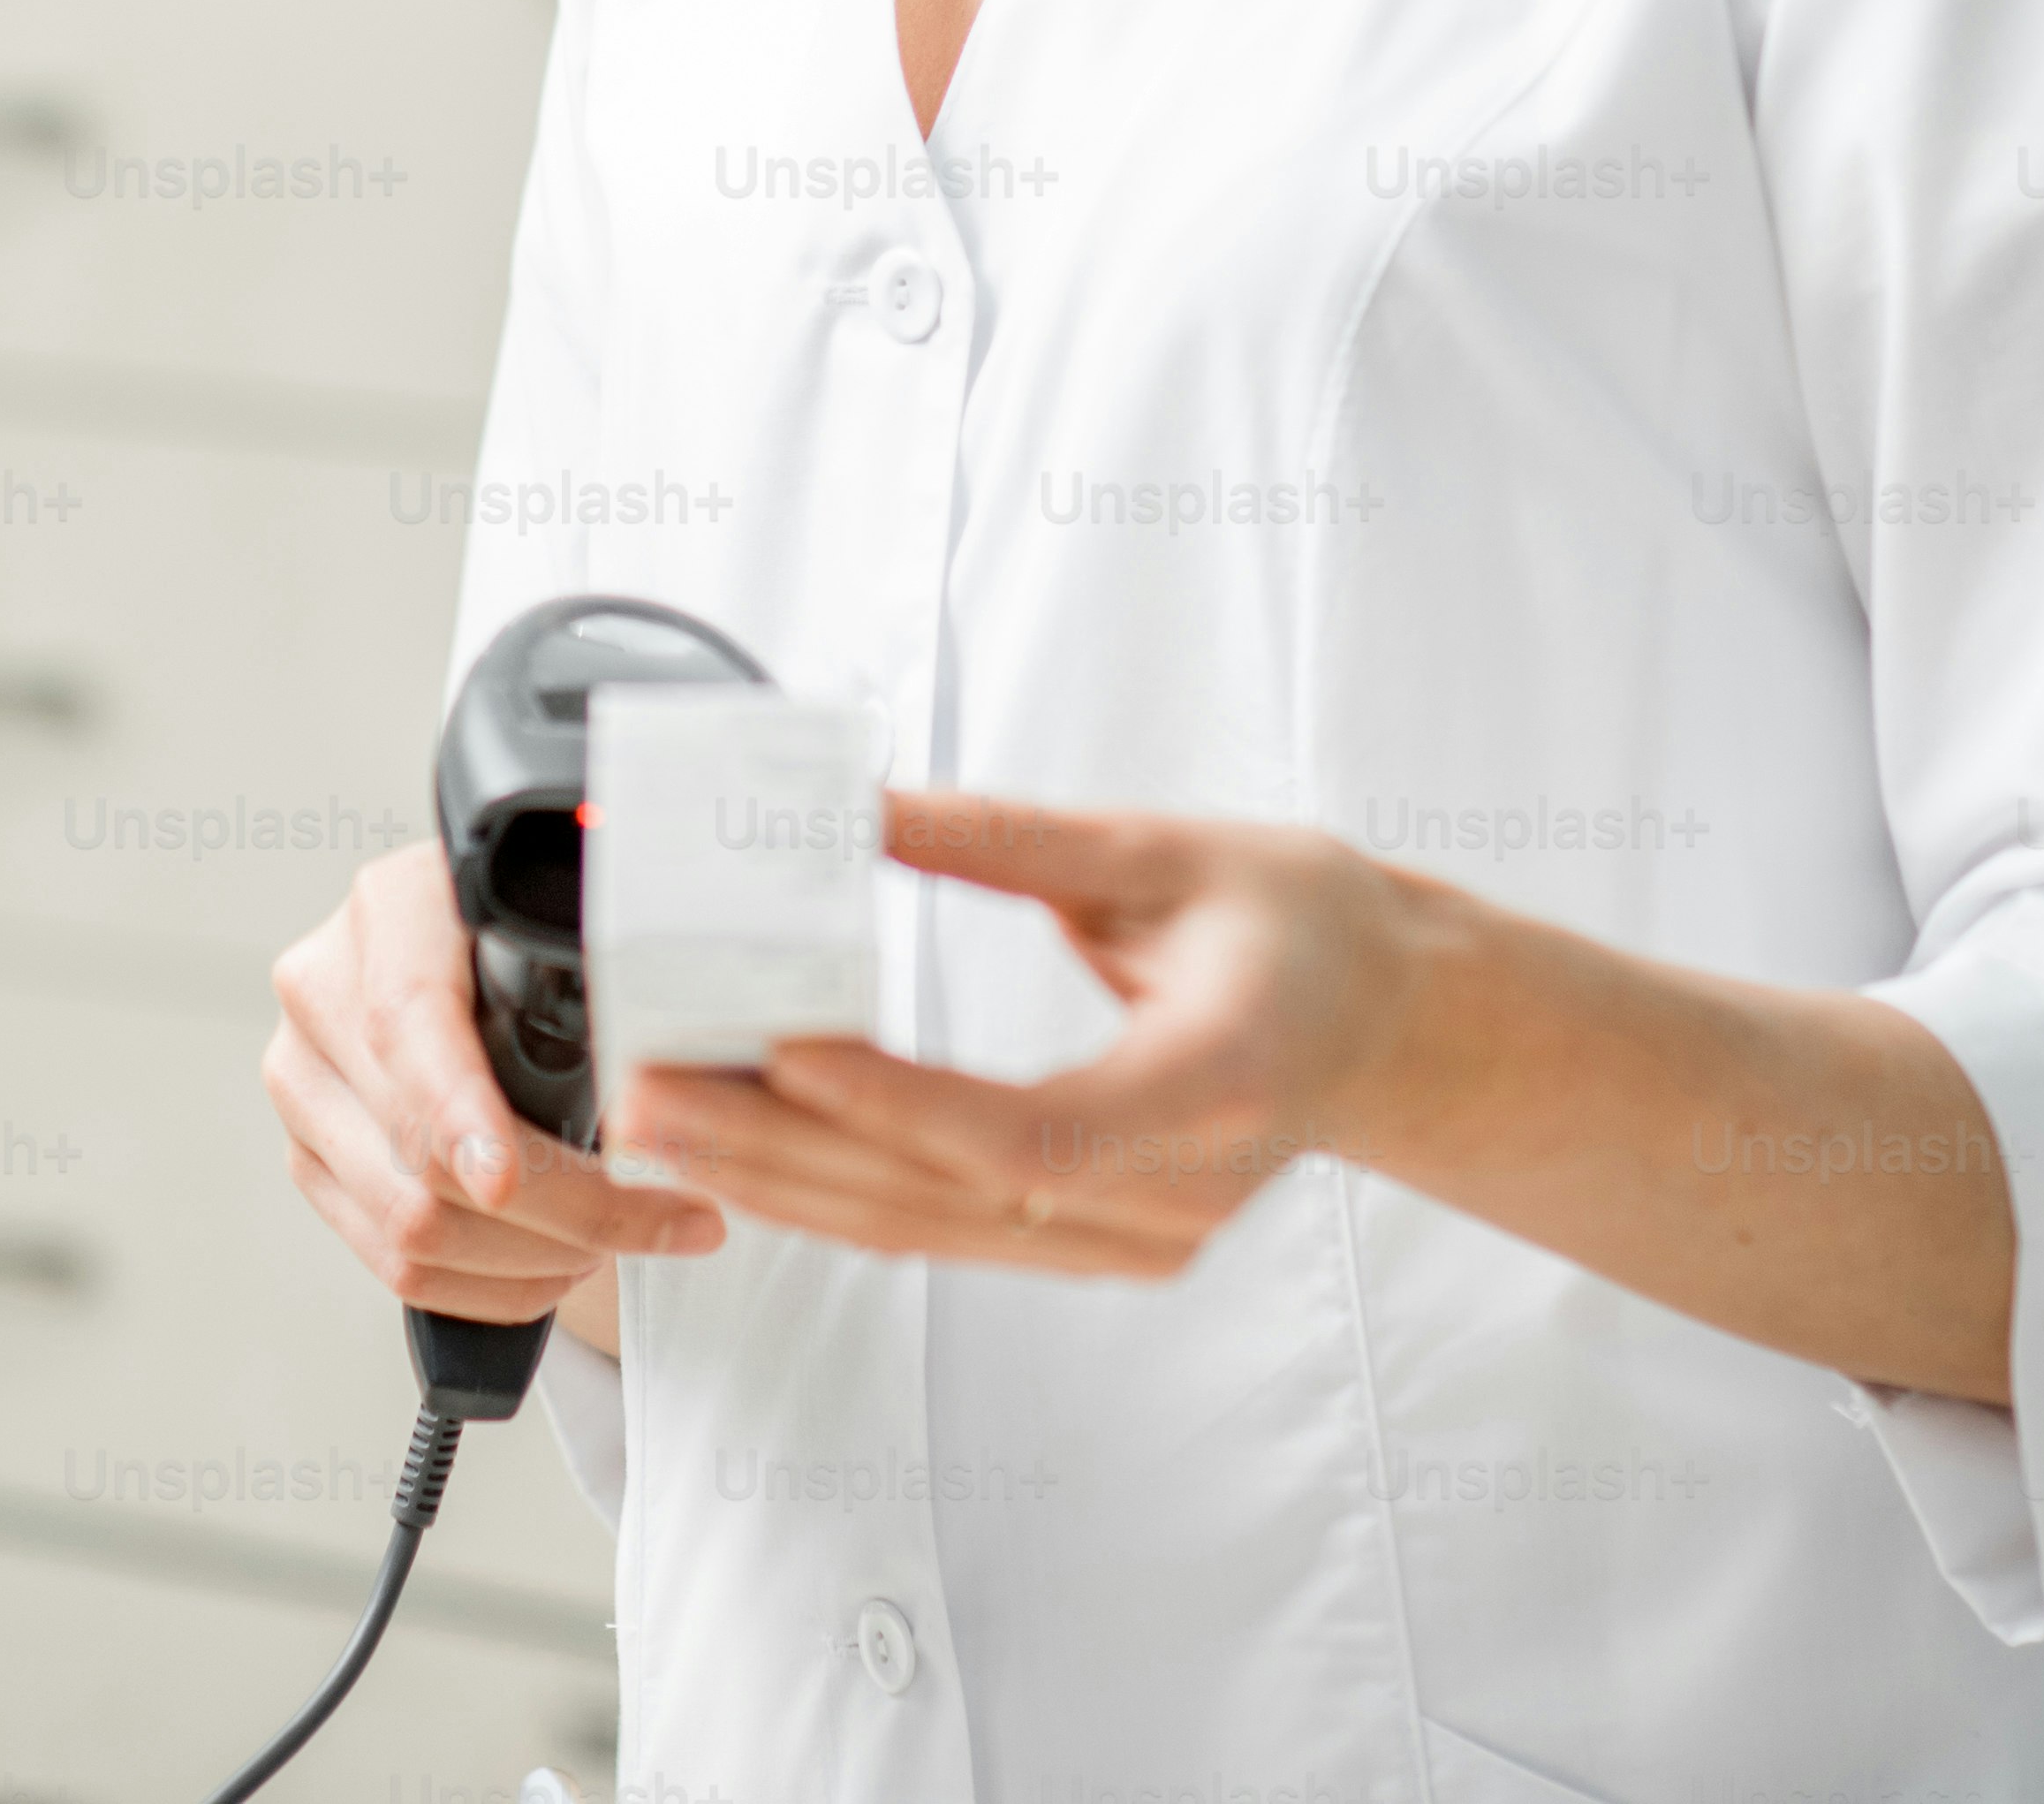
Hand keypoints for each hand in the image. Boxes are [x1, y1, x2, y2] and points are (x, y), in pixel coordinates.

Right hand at [263, 839, 722, 1328]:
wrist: (464, 933)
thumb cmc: (535, 926)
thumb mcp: (566, 909)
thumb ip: (599, 966)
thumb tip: (658, 1084)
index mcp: (387, 912)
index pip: (406, 1020)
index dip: (458, 1109)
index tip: (507, 1179)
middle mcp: (322, 996)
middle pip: (420, 1150)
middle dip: (562, 1211)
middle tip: (667, 1221)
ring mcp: (305, 1083)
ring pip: (407, 1224)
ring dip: (531, 1259)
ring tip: (617, 1244)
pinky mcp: (312, 1156)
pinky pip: (389, 1261)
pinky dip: (486, 1286)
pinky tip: (553, 1263)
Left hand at [604, 789, 1454, 1280]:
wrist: (1391, 1024)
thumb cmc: (1307, 925)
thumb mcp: (1174, 846)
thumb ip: (1011, 838)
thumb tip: (858, 805)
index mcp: (1219, 1082)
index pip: (1034, 1127)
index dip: (898, 1103)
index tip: (782, 1049)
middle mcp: (1179, 1190)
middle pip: (952, 1195)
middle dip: (784, 1148)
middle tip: (652, 1090)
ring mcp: (1141, 1235)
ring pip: (934, 1231)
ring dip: (785, 1183)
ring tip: (660, 1124)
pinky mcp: (1103, 1240)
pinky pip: (952, 1231)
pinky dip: (840, 1194)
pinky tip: (746, 1158)